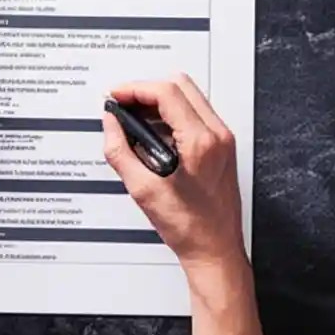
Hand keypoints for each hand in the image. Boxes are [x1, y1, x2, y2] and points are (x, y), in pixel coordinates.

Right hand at [101, 74, 245, 274]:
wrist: (215, 249)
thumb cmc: (190, 228)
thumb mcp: (143, 190)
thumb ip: (120, 152)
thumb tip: (111, 125)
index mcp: (201, 142)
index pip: (166, 92)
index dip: (135, 89)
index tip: (117, 96)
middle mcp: (218, 135)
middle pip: (180, 85)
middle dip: (147, 90)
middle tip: (124, 104)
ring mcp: (223, 140)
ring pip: (189, 97)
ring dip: (159, 102)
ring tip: (135, 121)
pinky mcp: (222, 146)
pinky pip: (196, 114)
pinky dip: (172, 115)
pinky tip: (154, 134)